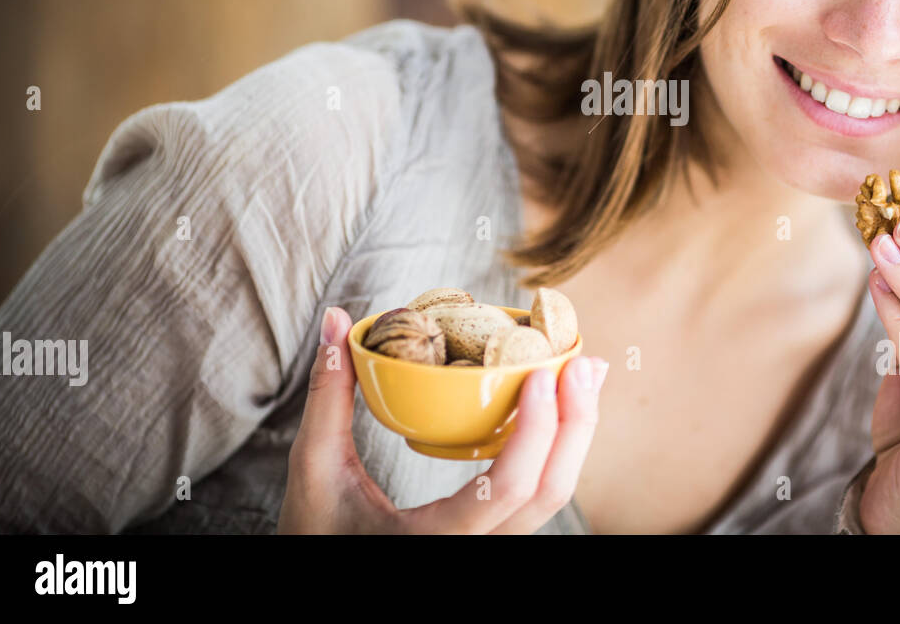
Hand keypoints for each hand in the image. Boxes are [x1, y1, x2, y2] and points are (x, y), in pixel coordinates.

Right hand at [278, 306, 607, 533]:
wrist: (318, 578)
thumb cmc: (313, 533)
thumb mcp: (314, 468)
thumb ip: (328, 395)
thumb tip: (337, 320)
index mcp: (433, 540)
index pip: (505, 490)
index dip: (537, 431)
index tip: (542, 373)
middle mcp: (474, 550)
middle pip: (548, 493)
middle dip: (577, 424)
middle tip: (586, 362)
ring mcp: (488, 546)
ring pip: (551, 496)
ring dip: (575, 433)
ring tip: (584, 373)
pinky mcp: (492, 535)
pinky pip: (537, 494)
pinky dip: (557, 446)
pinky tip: (560, 405)